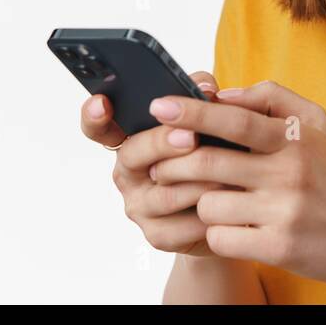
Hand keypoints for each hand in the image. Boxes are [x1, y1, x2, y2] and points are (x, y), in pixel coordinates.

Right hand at [79, 71, 229, 256]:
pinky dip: (210, 213)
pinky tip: (231, 203)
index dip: (94, 116)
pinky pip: (182, 226)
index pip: (99, 127)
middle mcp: (127, 172)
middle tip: (191, 136)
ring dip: (199, 181)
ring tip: (229, 171)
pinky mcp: (158, 235)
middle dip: (162, 143)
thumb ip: (201, 94)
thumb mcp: (206, 119)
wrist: (230, 207)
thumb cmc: (214, 151)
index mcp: (131, 139)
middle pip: (133, 154)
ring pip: (165, 193)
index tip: (101, 103)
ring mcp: (139, 206)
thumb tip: (206, 88)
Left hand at [145, 80, 325, 293]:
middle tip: (158, 164)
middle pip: (208, 161)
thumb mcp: (316, 125)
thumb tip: (221, 95)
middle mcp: (289, 172)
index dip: (192, 110)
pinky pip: (220, 237)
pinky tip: (231, 228)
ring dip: (200, 202)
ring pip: (208, 203)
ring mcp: (283, 212)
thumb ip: (272, 98)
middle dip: (172, 162)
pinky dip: (216, 233)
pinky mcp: (278, 247)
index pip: (233, 118)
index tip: (159, 106)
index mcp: (295, 138)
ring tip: (211, 201)